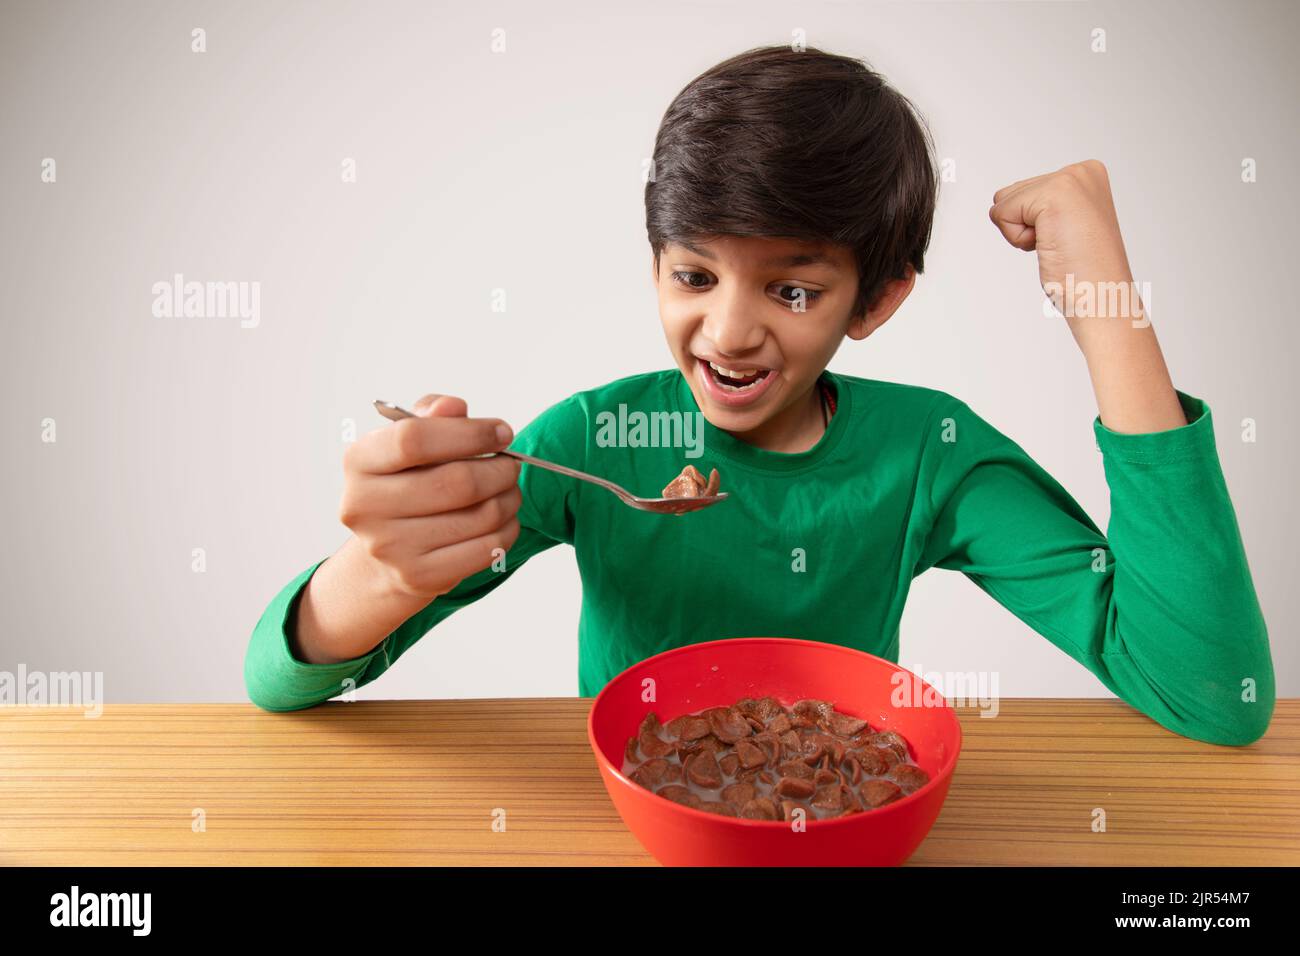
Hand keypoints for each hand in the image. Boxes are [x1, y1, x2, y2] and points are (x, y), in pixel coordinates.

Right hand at [339, 394, 521, 598]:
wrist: (388, 546)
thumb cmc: (407, 481)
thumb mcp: (411, 440)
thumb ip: (433, 417)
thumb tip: (453, 407)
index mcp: (359, 462)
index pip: (412, 440)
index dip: (468, 433)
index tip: (502, 432)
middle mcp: (365, 506)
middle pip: (456, 482)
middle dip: (500, 469)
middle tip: (512, 464)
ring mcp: (390, 547)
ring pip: (480, 516)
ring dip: (509, 498)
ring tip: (509, 489)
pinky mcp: (419, 576)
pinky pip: (486, 549)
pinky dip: (508, 529)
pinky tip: (504, 518)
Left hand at [989, 159, 1141, 326]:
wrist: (1101, 297)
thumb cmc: (1082, 272)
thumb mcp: (1060, 224)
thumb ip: (1037, 204)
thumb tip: (999, 202)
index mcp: (1086, 174)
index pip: (1023, 190)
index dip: (1032, 223)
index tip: (1064, 238)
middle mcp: (1080, 170)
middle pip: (1010, 193)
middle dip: (1024, 226)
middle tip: (1060, 244)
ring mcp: (1069, 179)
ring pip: (1003, 202)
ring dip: (1021, 233)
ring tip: (1057, 244)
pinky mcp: (1053, 194)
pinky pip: (1002, 213)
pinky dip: (1017, 238)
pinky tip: (1052, 245)